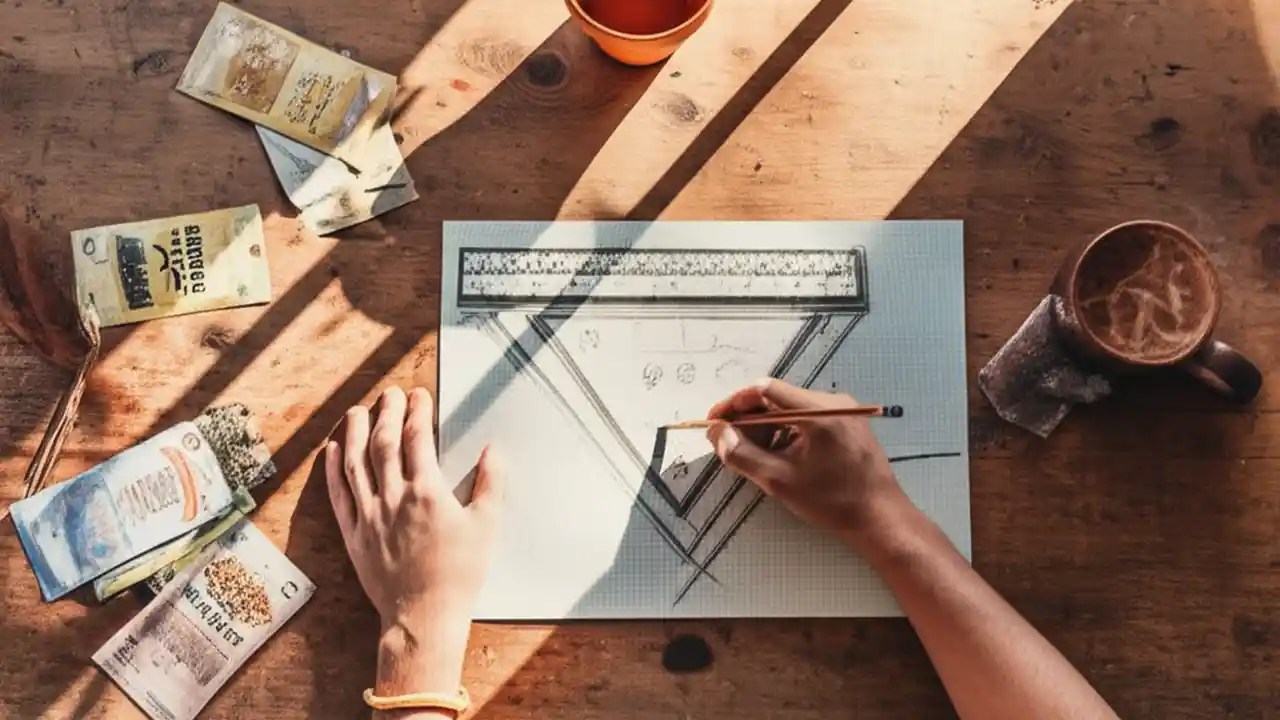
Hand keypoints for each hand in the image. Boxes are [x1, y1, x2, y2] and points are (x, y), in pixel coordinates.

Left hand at [326, 386, 503, 697]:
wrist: (424, 616)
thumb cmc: (459, 575)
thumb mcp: (487, 525)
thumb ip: (492, 482)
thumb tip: (493, 450)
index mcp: (427, 492)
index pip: (417, 438)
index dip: (417, 412)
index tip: (418, 396)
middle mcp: (394, 498)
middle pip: (383, 443)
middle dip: (387, 413)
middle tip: (390, 394)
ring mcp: (370, 516)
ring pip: (356, 463)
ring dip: (356, 432)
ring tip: (358, 411)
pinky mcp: (355, 536)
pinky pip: (340, 495)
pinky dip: (334, 470)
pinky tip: (334, 451)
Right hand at [705, 379, 908, 549]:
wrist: (881, 517)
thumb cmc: (832, 501)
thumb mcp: (780, 481)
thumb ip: (743, 455)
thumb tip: (718, 434)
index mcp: (817, 411)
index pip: (764, 390)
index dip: (734, 403)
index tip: (715, 421)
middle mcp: (833, 402)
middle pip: (778, 398)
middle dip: (749, 419)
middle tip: (728, 443)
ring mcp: (844, 412)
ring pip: (792, 410)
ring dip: (767, 427)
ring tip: (752, 454)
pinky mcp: (849, 424)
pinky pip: (809, 419)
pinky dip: (788, 432)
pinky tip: (779, 456)